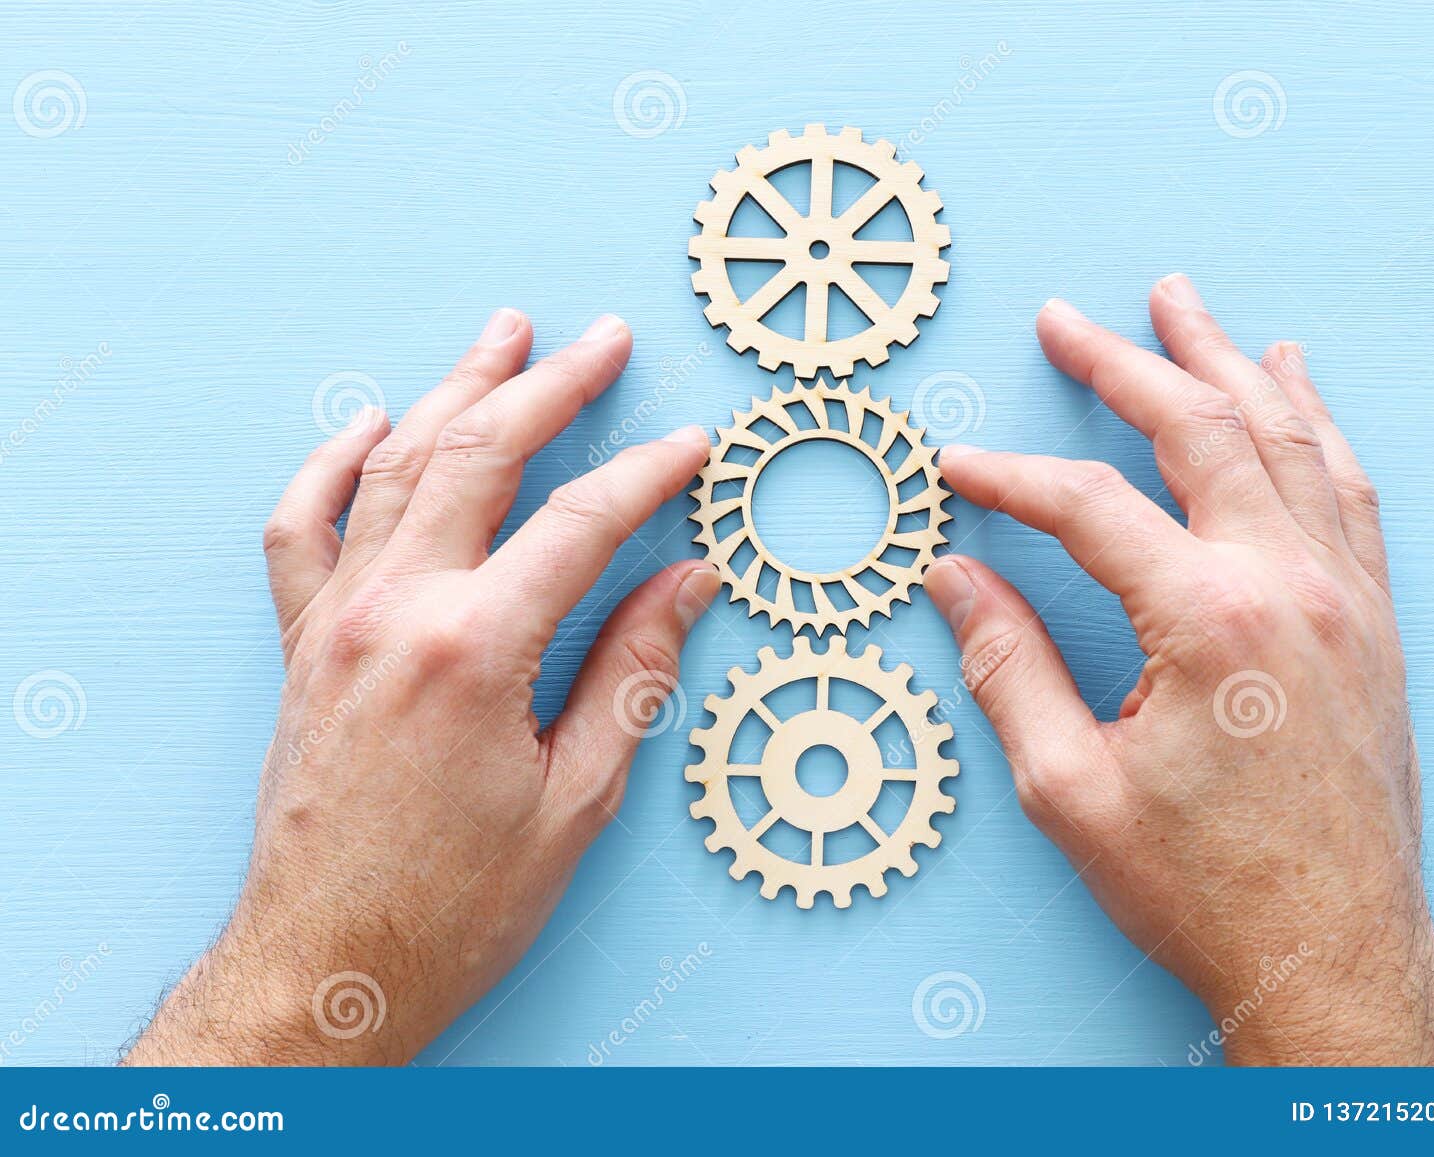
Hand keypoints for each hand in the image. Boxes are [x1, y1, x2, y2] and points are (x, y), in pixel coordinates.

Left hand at [124, 310, 717, 1064]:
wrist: (326, 962)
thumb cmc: (454, 905)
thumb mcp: (576, 801)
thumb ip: (633, 675)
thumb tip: (688, 585)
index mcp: (476, 650)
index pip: (582, 522)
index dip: (648, 473)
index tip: (693, 447)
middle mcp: (396, 612)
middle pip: (481, 455)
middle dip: (552, 386)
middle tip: (604, 339)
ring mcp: (336, 621)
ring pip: (395, 466)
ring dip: (456, 390)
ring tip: (504, 336)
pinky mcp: (301, 645)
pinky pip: (298, 527)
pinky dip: (330, 464)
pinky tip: (368, 425)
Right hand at [923, 275, 1433, 1065]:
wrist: (1331, 954)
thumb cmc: (1204, 889)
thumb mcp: (1072, 789)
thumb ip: (1009, 666)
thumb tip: (956, 579)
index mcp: (1209, 622)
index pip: (1090, 505)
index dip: (1009, 476)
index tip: (956, 468)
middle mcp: (1290, 586)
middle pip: (1200, 430)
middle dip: (1124, 365)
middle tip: (1067, 321)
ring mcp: (1344, 597)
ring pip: (1286, 438)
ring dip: (1226, 362)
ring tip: (1182, 304)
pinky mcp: (1370, 621)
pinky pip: (1347, 489)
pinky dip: (1315, 424)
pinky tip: (1294, 385)